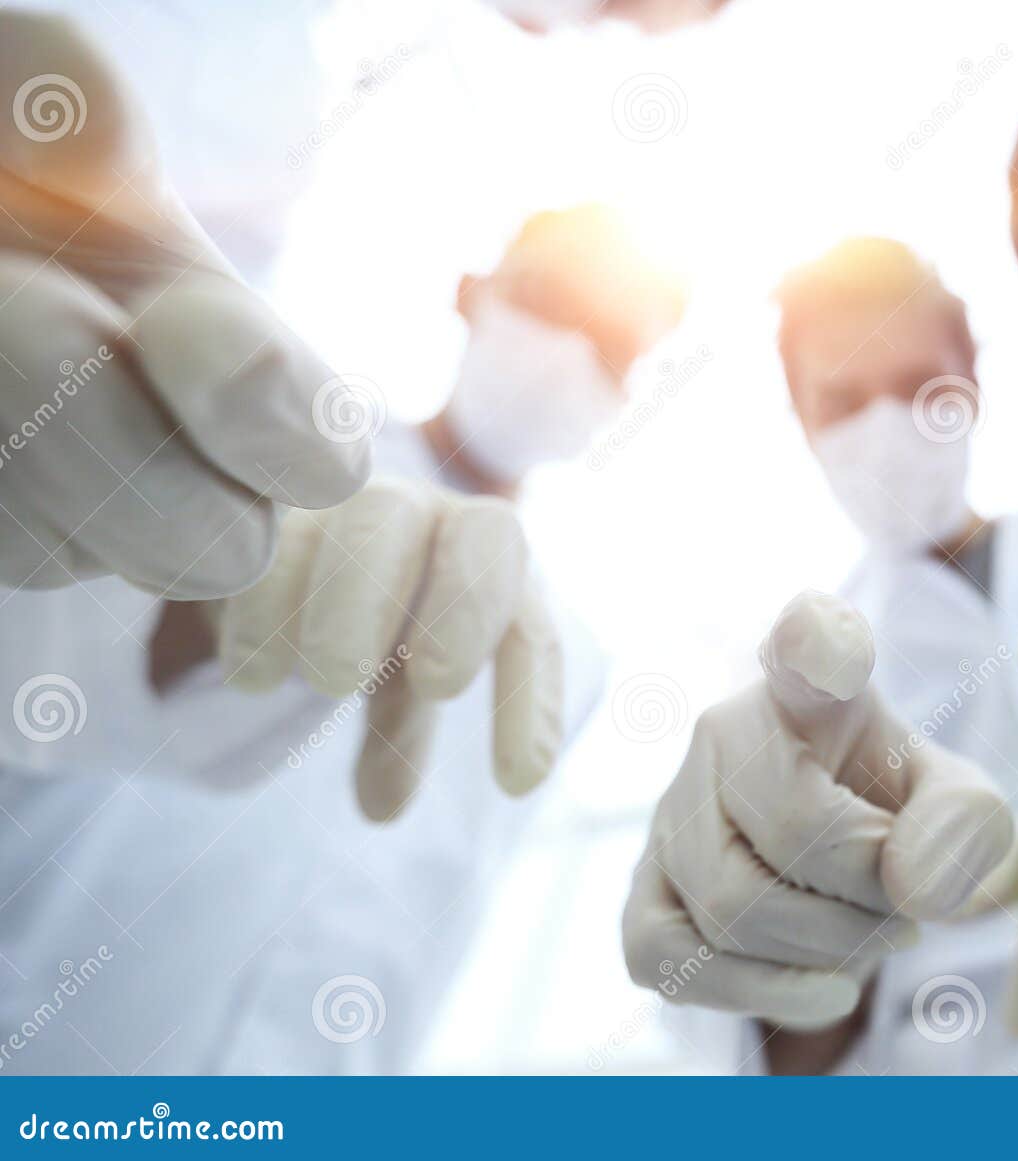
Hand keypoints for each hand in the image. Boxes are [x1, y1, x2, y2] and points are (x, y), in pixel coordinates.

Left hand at [0, 12, 368, 597]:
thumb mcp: (20, 90)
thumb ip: (58, 81)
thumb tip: (90, 120)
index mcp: (233, 362)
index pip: (320, 459)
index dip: (277, 415)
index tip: (182, 318)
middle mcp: (169, 461)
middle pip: (216, 549)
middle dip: (123, 442)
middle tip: (30, 305)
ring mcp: (66, 518)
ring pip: (60, 555)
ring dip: (17, 433)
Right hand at [213, 478, 562, 820]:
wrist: (294, 545)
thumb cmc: (379, 620)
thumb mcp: (400, 683)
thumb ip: (400, 733)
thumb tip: (381, 809)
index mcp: (494, 565)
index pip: (533, 627)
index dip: (533, 703)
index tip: (516, 784)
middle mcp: (439, 514)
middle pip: (481, 538)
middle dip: (463, 615)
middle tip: (435, 691)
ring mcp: (361, 496)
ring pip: (379, 519)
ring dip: (357, 606)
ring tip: (325, 684)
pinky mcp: (281, 500)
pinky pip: (281, 536)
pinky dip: (269, 607)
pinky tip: (254, 678)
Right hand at [621, 590, 1013, 1027]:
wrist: (837, 860)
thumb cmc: (895, 814)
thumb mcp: (957, 805)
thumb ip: (962, 824)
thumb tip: (909, 884)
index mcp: (810, 694)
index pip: (806, 651)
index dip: (813, 641)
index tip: (822, 625)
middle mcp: (722, 734)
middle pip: (791, 833)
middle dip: (870, 900)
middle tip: (909, 913)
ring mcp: (670, 812)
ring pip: (728, 906)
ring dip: (826, 953)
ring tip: (874, 942)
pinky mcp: (644, 889)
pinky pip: (667, 955)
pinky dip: (755, 992)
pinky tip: (824, 990)